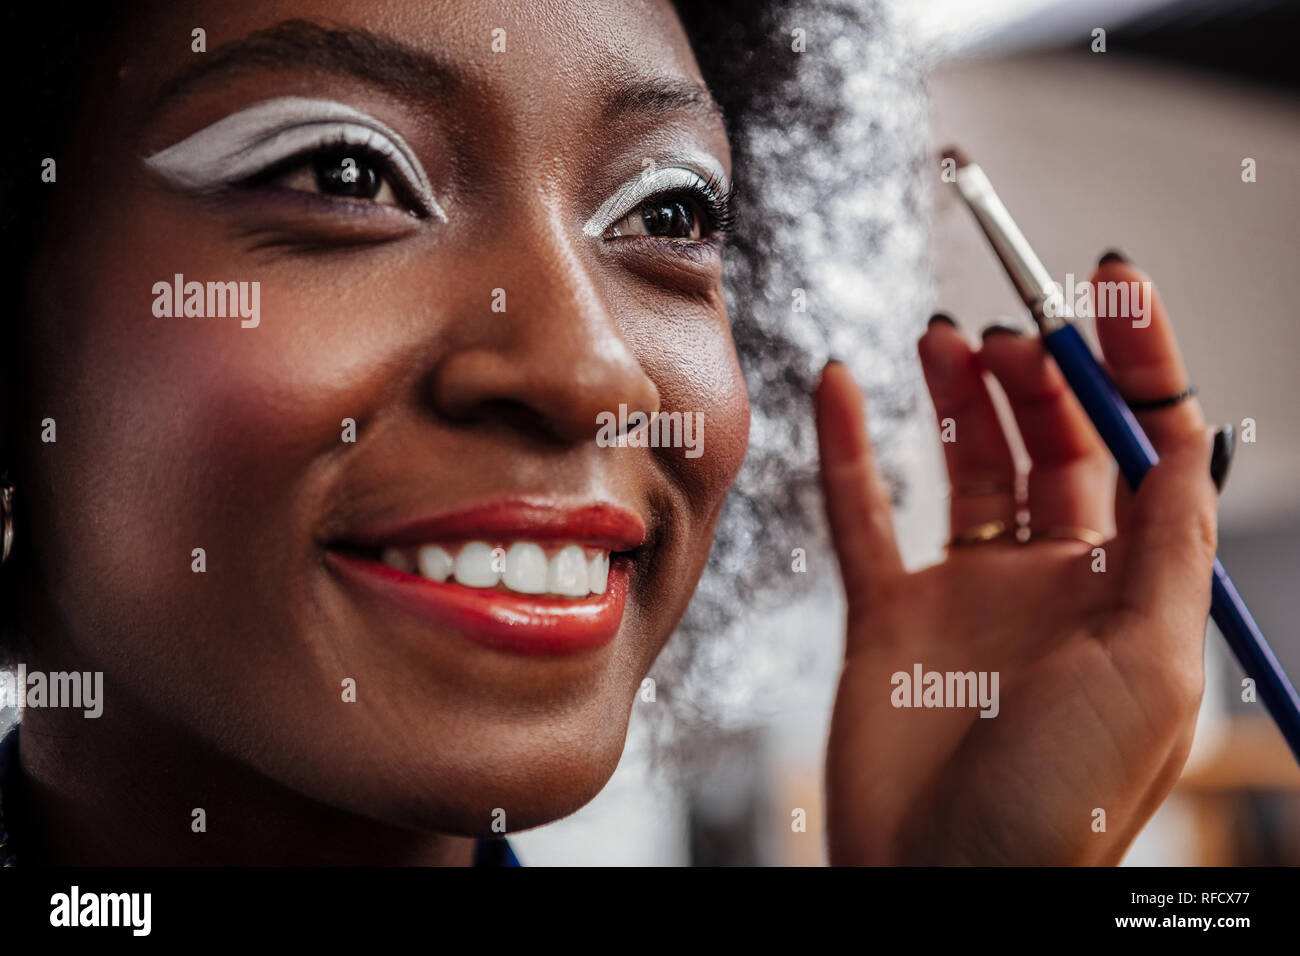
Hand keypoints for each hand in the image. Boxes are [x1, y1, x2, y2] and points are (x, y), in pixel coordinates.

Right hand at [818, 256, 1218, 864]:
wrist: (947, 881)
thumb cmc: (1062, 799)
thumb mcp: (1148, 667)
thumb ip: (1166, 546)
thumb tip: (1191, 434)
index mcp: (1128, 587)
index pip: (1144, 446)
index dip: (1135, 362)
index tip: (1110, 284)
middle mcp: (1052, 579)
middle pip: (1054, 442)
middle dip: (1040, 371)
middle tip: (1010, 324)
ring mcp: (967, 592)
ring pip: (966, 464)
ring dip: (959, 394)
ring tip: (944, 333)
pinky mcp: (889, 612)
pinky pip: (866, 513)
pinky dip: (852, 449)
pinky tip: (847, 386)